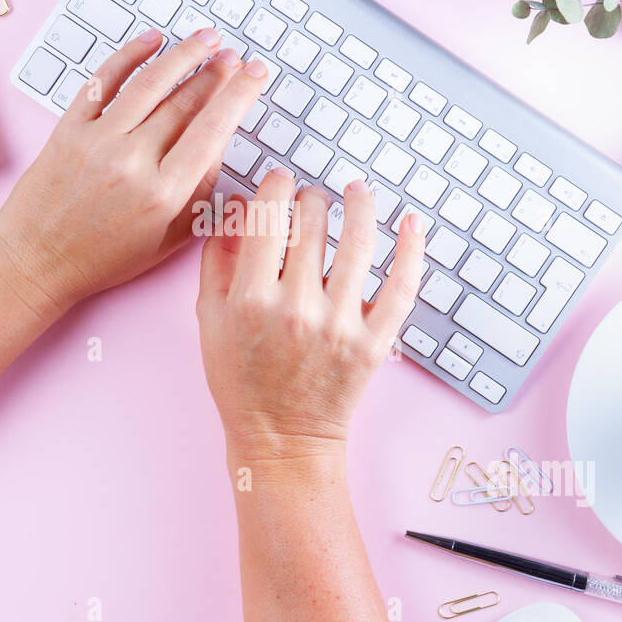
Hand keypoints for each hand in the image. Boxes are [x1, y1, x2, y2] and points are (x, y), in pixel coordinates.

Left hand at [0, 27, 266, 322]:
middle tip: (233, 57)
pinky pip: (103, 82)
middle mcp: (131, 162)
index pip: (213, 130)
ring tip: (205, 39)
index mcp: (163, 194)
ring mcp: (97, 141)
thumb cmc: (102, 258)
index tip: (256, 74)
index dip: (240, 95)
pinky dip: (129, 56)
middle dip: (215, 73)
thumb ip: (200, 193)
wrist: (35, 260)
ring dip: (182, 55)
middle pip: (184, 102)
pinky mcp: (68, 129)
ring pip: (149, 84)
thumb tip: (219, 144)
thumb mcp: (168, 240)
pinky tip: (151, 41)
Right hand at [196, 169, 425, 462]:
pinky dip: (411, 251)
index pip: (266, 219)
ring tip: (357, 191)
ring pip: (358, 244)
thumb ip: (217, 261)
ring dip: (359, 206)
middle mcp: (297, 308)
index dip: (275, 188)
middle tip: (311, 199)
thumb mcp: (210, 321)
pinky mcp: (374, 342)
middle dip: (311, 199)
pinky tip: (410, 223)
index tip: (280, 181)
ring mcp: (340, 325)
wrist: (281, 440)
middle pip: (312, 225)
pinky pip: (402, 287)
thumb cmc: (241, 381)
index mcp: (251, 300)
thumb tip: (234, 208)